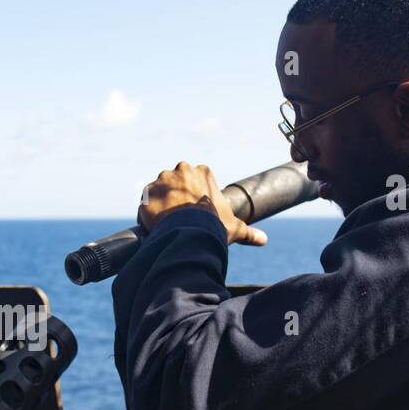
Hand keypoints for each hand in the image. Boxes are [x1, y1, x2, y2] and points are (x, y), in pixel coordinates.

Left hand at [138, 162, 267, 245]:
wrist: (188, 232)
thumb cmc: (213, 226)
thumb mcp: (234, 227)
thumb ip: (248, 232)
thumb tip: (263, 240)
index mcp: (202, 171)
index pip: (196, 179)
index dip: (195, 196)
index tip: (196, 210)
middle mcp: (180, 169)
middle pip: (176, 182)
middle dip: (177, 196)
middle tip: (181, 216)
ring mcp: (162, 179)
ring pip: (160, 190)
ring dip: (161, 202)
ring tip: (167, 222)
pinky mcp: (146, 191)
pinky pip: (145, 200)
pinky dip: (148, 210)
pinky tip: (156, 224)